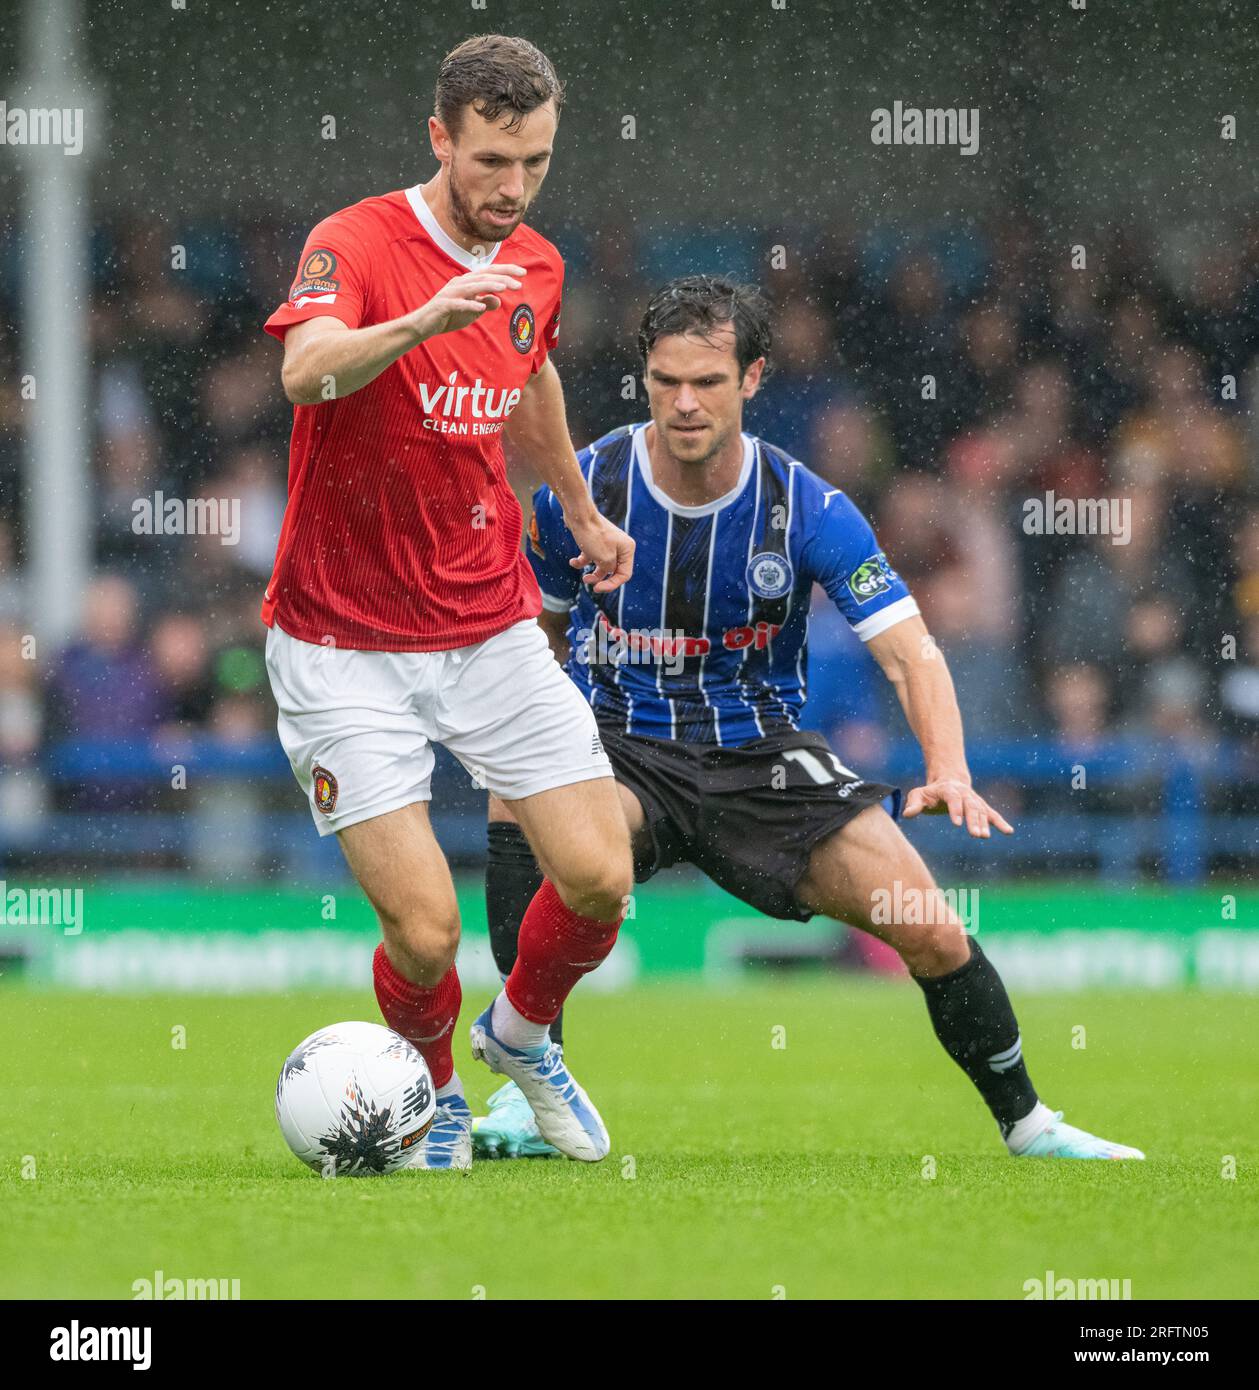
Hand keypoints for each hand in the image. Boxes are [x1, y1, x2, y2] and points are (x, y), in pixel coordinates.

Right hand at [409, 264, 526, 339]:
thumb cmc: (449, 315)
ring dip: (489, 286)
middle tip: (520, 283)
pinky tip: (480, 308)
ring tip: (504, 288)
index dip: (506, 271)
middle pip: (484, 276)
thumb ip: (485, 303)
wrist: (424, 324)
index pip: (489, 273)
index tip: (523, 273)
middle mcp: (460, 283)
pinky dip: (469, 305)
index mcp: (468, 283)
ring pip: (472, 286)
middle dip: (503, 277)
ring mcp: (451, 293)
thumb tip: (498, 299)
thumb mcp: (472, 311)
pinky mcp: (444, 305)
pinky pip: (458, 304)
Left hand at [566, 509, 634, 592]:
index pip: (624, 574)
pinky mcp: (595, 541)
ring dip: (592, 574)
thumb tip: (607, 572)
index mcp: (627, 549)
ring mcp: (607, 544)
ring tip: (583, 577)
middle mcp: (620, 547)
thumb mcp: (604, 558)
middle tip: (587, 582)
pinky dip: (582, 561)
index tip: (597, 588)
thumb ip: (609, 570)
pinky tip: (573, 562)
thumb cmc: (593, 535)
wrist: (578, 514)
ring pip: (602, 566)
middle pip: (613, 571)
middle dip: (600, 579)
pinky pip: (591, 557)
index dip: (612, 584)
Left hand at [901, 779, 1013, 838]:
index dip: (956, 810)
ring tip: (984, 836)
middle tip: (975, 835)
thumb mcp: (918, 795)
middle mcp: (964, 793)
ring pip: (981, 811)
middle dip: (973, 820)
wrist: (948, 781)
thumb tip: (907, 814)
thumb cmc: (930, 792)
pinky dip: (1000, 822)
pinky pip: (992, 814)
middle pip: (970, 805)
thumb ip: (914, 804)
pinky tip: (1009, 831)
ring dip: (984, 824)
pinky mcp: (981, 806)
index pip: (953, 798)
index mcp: (948, 789)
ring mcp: (974, 799)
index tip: (957, 824)